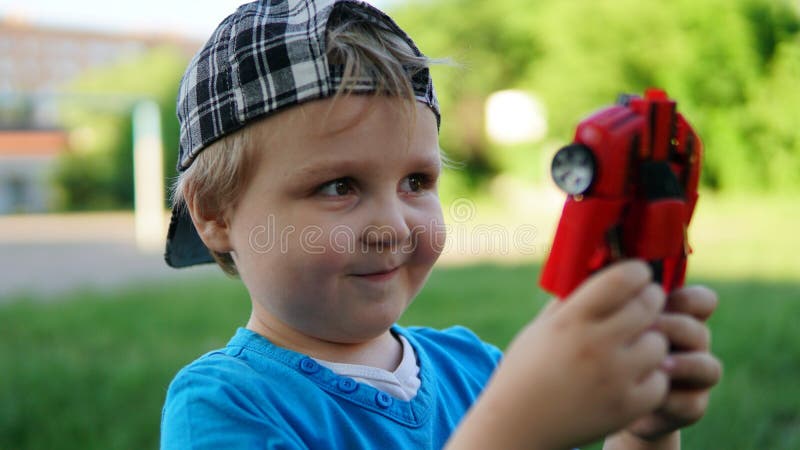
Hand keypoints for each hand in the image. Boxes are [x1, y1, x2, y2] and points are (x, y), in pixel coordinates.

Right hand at [447, 260, 670, 449]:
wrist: (518, 425)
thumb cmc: (527, 369)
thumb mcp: (542, 326)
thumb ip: (573, 299)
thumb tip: (604, 269)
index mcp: (570, 320)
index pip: (622, 280)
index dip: (638, 272)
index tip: (640, 273)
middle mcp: (593, 346)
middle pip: (648, 306)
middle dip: (651, 300)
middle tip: (647, 303)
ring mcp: (613, 378)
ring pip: (659, 343)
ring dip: (651, 340)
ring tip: (635, 343)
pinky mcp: (627, 407)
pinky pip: (660, 379)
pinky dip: (650, 376)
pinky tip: (632, 375)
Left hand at [607, 286, 721, 447]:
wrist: (596, 399)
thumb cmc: (597, 350)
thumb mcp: (600, 322)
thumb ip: (609, 301)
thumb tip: (598, 277)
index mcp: (673, 316)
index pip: (700, 301)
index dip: (690, 299)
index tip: (660, 298)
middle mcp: (689, 344)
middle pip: (699, 331)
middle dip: (675, 328)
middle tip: (646, 329)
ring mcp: (692, 376)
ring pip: (709, 368)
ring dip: (684, 364)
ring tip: (657, 365)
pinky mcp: (688, 406)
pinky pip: (694, 404)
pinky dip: (673, 401)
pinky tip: (648, 398)